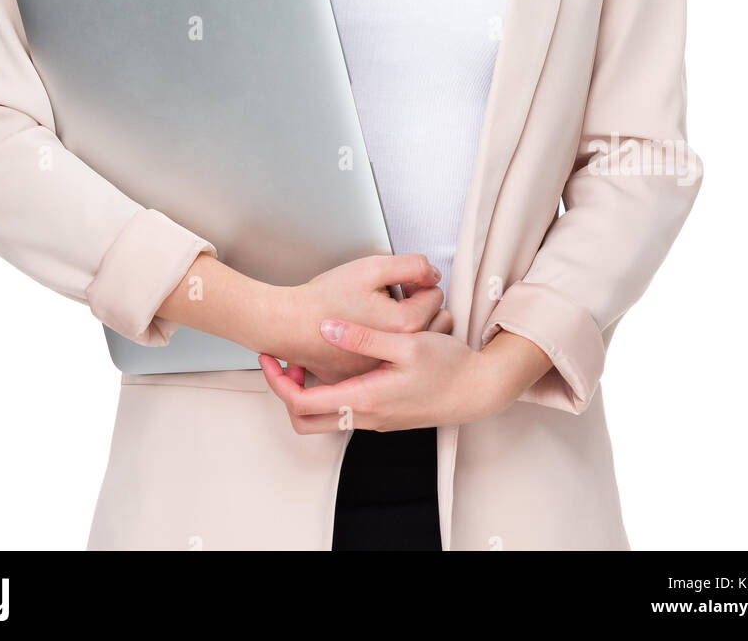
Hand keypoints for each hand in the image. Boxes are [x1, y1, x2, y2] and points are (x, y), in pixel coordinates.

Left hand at [259, 313, 499, 432]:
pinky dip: (330, 390)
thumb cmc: (448, 368)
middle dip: (286, 392)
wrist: (478, 390)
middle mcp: (365, 416)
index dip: (278, 381)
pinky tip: (340, 361)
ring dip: (309, 391)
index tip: (270, 356)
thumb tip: (327, 327)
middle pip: (305, 420)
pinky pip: (344, 409)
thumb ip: (363, 336)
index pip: (303, 404)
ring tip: (308, 356)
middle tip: (282, 361)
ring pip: (325, 416)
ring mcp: (374, 418)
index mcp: (365, 398)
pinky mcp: (383, 413)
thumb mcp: (405, 343)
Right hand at [263, 254, 447, 383]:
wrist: (288, 325)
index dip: (417, 280)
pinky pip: (385, 357)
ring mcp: (381, 368)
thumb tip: (432, 274)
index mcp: (405, 325)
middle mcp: (398, 352)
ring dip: (400, 325)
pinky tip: (363, 331)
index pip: (435, 296)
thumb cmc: (324, 299)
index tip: (399, 280)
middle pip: (427, 320)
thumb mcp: (372, 267)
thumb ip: (412, 266)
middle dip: (412, 303)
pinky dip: (380, 344)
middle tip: (387, 295)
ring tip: (376, 312)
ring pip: (409, 340)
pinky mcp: (365, 376)